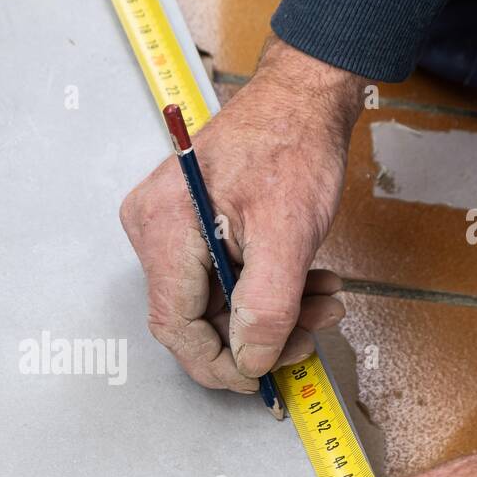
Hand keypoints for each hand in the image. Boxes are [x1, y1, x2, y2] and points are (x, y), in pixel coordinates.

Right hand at [119, 39, 363, 391]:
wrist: (301, 97)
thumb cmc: (292, 145)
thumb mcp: (289, 232)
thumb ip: (267, 304)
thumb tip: (251, 360)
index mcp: (164, 231)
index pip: (176, 327)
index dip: (219, 364)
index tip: (263, 378)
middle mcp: (153, 231)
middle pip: (196, 317)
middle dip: (260, 334)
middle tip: (314, 330)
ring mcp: (167, 228)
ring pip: (214, 302)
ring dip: (272, 313)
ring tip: (323, 301)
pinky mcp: (188, 225)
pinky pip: (220, 278)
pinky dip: (265, 289)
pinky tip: (307, 284)